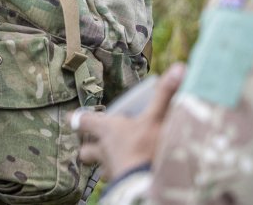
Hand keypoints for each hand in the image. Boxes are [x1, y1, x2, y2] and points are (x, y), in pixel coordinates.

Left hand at [74, 63, 184, 177]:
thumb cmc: (146, 147)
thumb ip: (166, 94)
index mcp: (107, 130)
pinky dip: (118, 175)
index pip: (83, 121)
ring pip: (99, 167)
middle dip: (88, 148)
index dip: (78, 119)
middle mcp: (104, 150)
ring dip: (104, 163)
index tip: (73, 117)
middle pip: (85, 150)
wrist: (146, 184)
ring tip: (114, 160)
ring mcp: (110, 170)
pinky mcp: (119, 184)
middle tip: (93, 144)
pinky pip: (114, 179)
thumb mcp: (157, 117)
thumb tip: (179, 67)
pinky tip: (128, 173)